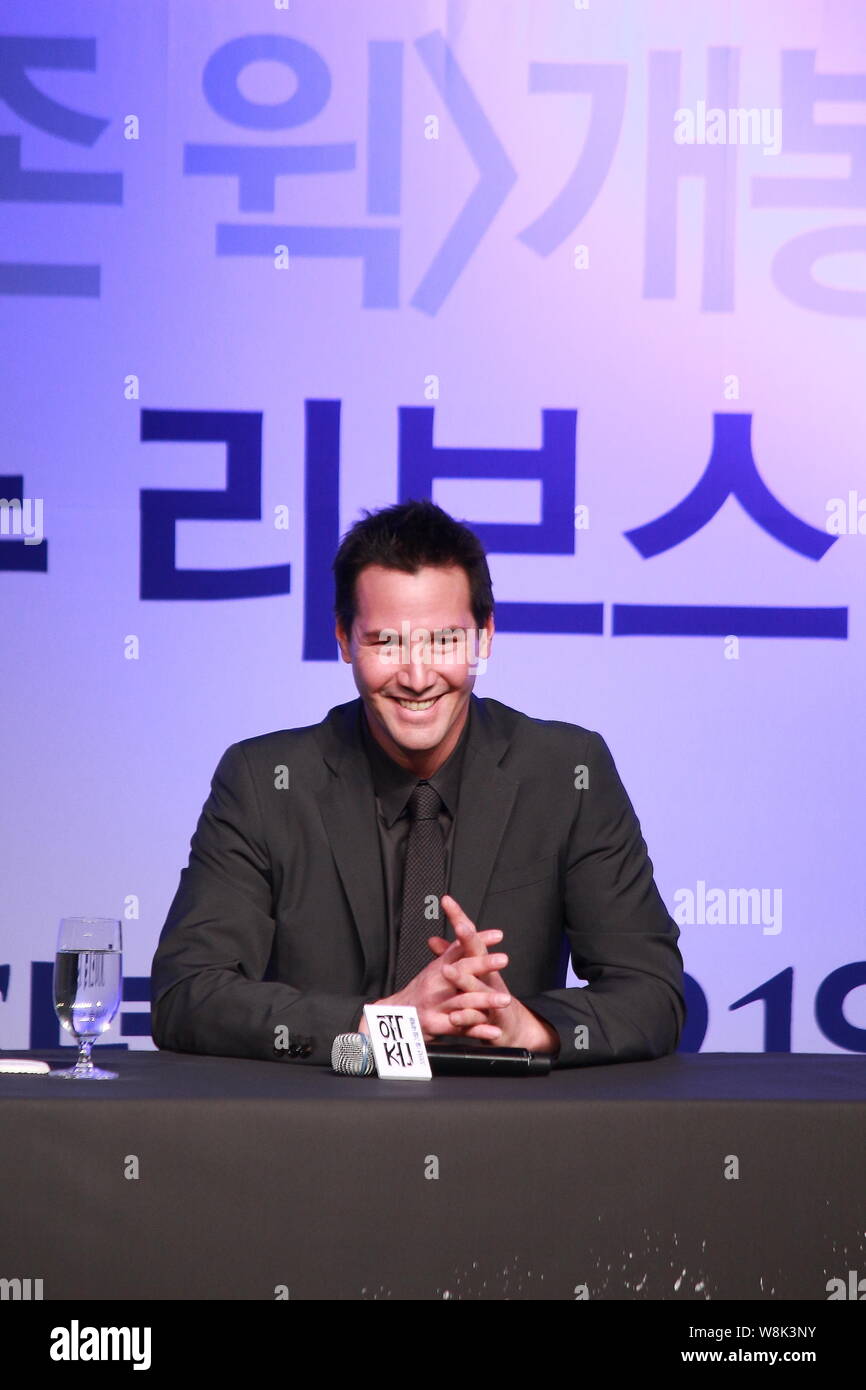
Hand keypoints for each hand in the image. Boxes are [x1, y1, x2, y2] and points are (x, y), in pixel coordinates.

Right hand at [358, 919, 511, 1043]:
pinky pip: (460, 1028)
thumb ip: (454, 951)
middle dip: (483, 965)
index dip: (477, 941)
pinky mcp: (436, 1025)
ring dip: (486, 1000)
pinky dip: (478, 1030)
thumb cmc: (423, 989)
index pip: (459, 949)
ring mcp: (435, 1004)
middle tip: (503, 959)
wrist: (397, 1014)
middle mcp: (436, 983)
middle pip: (461, 971)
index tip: (497, 936)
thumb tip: (466, 926)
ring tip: (505, 999)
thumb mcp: (435, 967)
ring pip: (464, 1001)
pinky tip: (494, 1030)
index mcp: (439, 967)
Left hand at [427, 895, 559, 1053]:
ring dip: (464, 978)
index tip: (447, 901)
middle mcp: (488, 977)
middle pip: (478, 955)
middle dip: (470, 940)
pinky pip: (477, 1019)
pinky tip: (455, 1016)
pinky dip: (467, 1018)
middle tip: (460, 928)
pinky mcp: (491, 1020)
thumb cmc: (488, 995)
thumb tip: (433, 940)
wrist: (510, 1025)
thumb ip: (450, 957)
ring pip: (477, 986)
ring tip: (448, 971)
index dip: (459, 919)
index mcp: (481, 964)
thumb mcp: (470, 974)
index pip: (469, 937)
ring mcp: (492, 998)